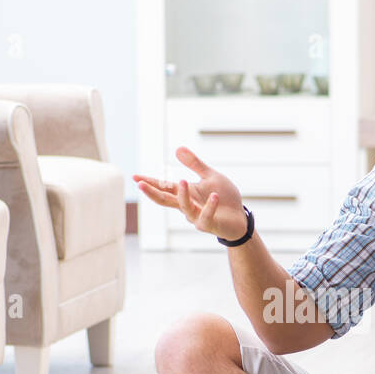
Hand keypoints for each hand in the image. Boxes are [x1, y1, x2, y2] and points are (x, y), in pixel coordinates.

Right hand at [133, 147, 248, 240]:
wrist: (239, 217)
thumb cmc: (224, 197)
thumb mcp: (209, 176)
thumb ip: (194, 164)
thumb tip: (177, 149)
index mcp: (185, 193)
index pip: (164, 187)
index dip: (150, 182)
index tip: (135, 177)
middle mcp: (187, 206)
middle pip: (165, 200)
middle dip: (152, 192)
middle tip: (140, 184)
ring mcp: (196, 216)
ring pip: (184, 207)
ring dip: (183, 195)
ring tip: (182, 181)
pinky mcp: (209, 224)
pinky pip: (206, 216)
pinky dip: (210, 206)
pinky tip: (215, 196)